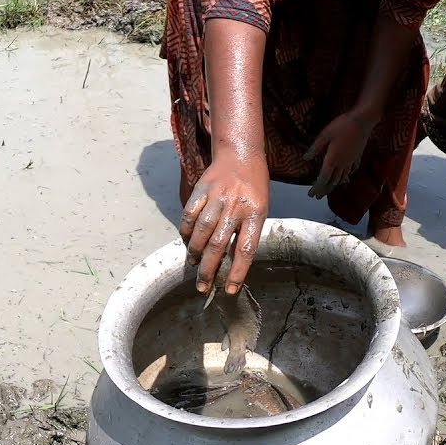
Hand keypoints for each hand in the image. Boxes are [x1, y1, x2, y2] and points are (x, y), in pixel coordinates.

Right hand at [180, 154, 268, 294]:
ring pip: (201, 231)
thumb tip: (230, 264)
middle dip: (209, 270)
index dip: (237, 272)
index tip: (230, 290)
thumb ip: (246, 233)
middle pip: (218, 244)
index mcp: (255, 213)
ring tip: (193, 265)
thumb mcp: (259, 210)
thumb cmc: (253, 188)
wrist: (240, 154)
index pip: (245, 249)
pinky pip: (189, 215)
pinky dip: (186, 231)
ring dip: (195, 253)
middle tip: (203, 287)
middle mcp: (235, 205)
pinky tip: (186, 241)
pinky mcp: (201, 189)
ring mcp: (216, 196)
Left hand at [304, 110, 373, 198]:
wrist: (363, 121)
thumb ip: (315, 148)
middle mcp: (342, 164)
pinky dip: (346, 176)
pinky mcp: (357, 157)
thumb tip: (306, 158)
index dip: (317, 187)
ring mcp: (351, 161)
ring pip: (342, 178)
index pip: (323, 179)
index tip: (311, 194)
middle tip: (317, 196)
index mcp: (332, 160)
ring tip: (328, 190)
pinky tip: (345, 177)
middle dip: (324, 190)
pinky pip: (351, 171)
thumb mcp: (325, 135)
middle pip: (332, 181)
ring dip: (334, 185)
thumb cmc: (342, 125)